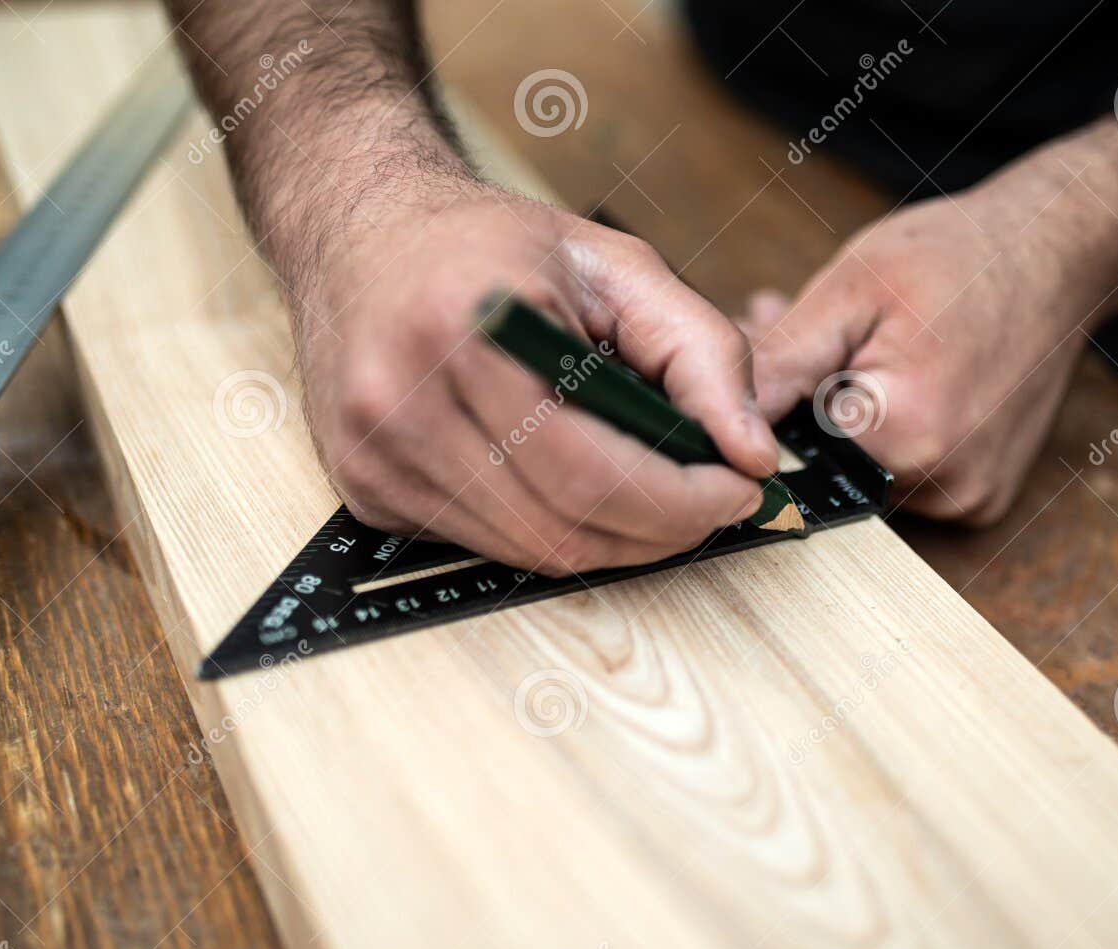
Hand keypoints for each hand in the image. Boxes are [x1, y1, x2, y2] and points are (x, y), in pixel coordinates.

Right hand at [296, 188, 779, 574]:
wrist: (361, 227)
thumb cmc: (492, 243)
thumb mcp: (617, 268)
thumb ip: (704, 353)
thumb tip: (755, 455)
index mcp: (470, 329)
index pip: (594, 472)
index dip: (682, 503)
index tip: (740, 490)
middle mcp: (402, 400)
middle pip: (563, 530)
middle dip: (661, 531)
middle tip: (712, 502)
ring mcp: (374, 456)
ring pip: (529, 552)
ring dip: (611, 538)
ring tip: (651, 488)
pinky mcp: (366, 492)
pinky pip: (486, 545)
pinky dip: (549, 526)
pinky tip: (566, 477)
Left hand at [747, 100, 1117, 525]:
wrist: (1060, 254)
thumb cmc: (962, 256)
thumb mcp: (854, 289)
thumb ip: (783, 361)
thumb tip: (714, 412)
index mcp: (904, 437)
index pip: (785, 449)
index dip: (766, 403)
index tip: (770, 354)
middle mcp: (940, 487)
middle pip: (825, 464)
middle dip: (803, 404)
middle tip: (810, 331)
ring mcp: (966, 501)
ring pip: (863, 471)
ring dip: (842, 416)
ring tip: (858, 345)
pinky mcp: (980, 500)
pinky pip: (906, 477)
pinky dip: (888, 432)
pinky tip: (896, 373)